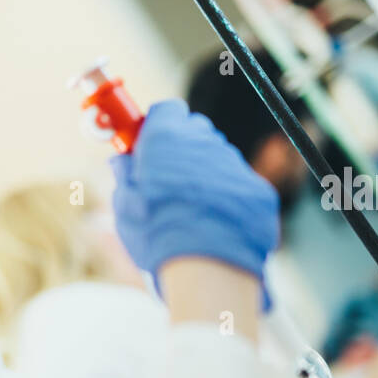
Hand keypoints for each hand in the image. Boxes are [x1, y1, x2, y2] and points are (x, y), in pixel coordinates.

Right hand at [109, 99, 279, 307]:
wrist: (209, 267)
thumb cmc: (158, 235)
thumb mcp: (126, 205)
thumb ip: (125, 174)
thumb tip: (122, 160)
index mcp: (167, 138)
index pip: (165, 110)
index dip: (154, 125)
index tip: (145, 145)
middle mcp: (204, 141)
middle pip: (192, 130)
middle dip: (178, 148)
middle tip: (163, 178)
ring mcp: (233, 163)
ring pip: (214, 157)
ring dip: (201, 173)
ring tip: (188, 209)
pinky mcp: (256, 187)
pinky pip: (235, 183)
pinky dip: (224, 195)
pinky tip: (212, 222)